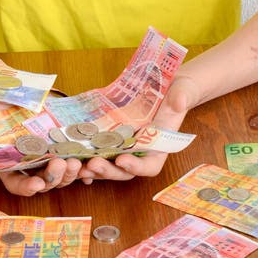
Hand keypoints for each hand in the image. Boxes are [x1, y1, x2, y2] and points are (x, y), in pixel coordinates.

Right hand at [0, 99, 82, 196]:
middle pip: (44, 181)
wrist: (5, 88)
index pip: (17, 183)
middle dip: (54, 177)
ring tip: (77, 161)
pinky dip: (84, 166)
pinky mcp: (61, 140)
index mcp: (7, 164)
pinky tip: (91, 164)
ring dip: (71, 172)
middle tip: (62, 164)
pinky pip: (74, 156)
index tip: (37, 184)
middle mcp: (29, 163)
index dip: (27, 187)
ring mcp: (47, 153)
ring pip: (61, 172)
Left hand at [78, 75, 199, 184]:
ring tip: (78, 165)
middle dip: (109, 170)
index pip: (150, 166)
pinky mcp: (115, 138)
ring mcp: (127, 146)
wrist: (169, 87)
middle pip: (125, 171)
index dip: (136, 167)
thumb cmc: (179, 92)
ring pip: (110, 164)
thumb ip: (182, 97)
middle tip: (93, 164)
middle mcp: (143, 152)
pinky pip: (101, 152)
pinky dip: (89, 159)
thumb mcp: (183, 92)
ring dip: (95, 168)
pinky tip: (74, 159)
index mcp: (161, 146)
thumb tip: (179, 101)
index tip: (122, 160)